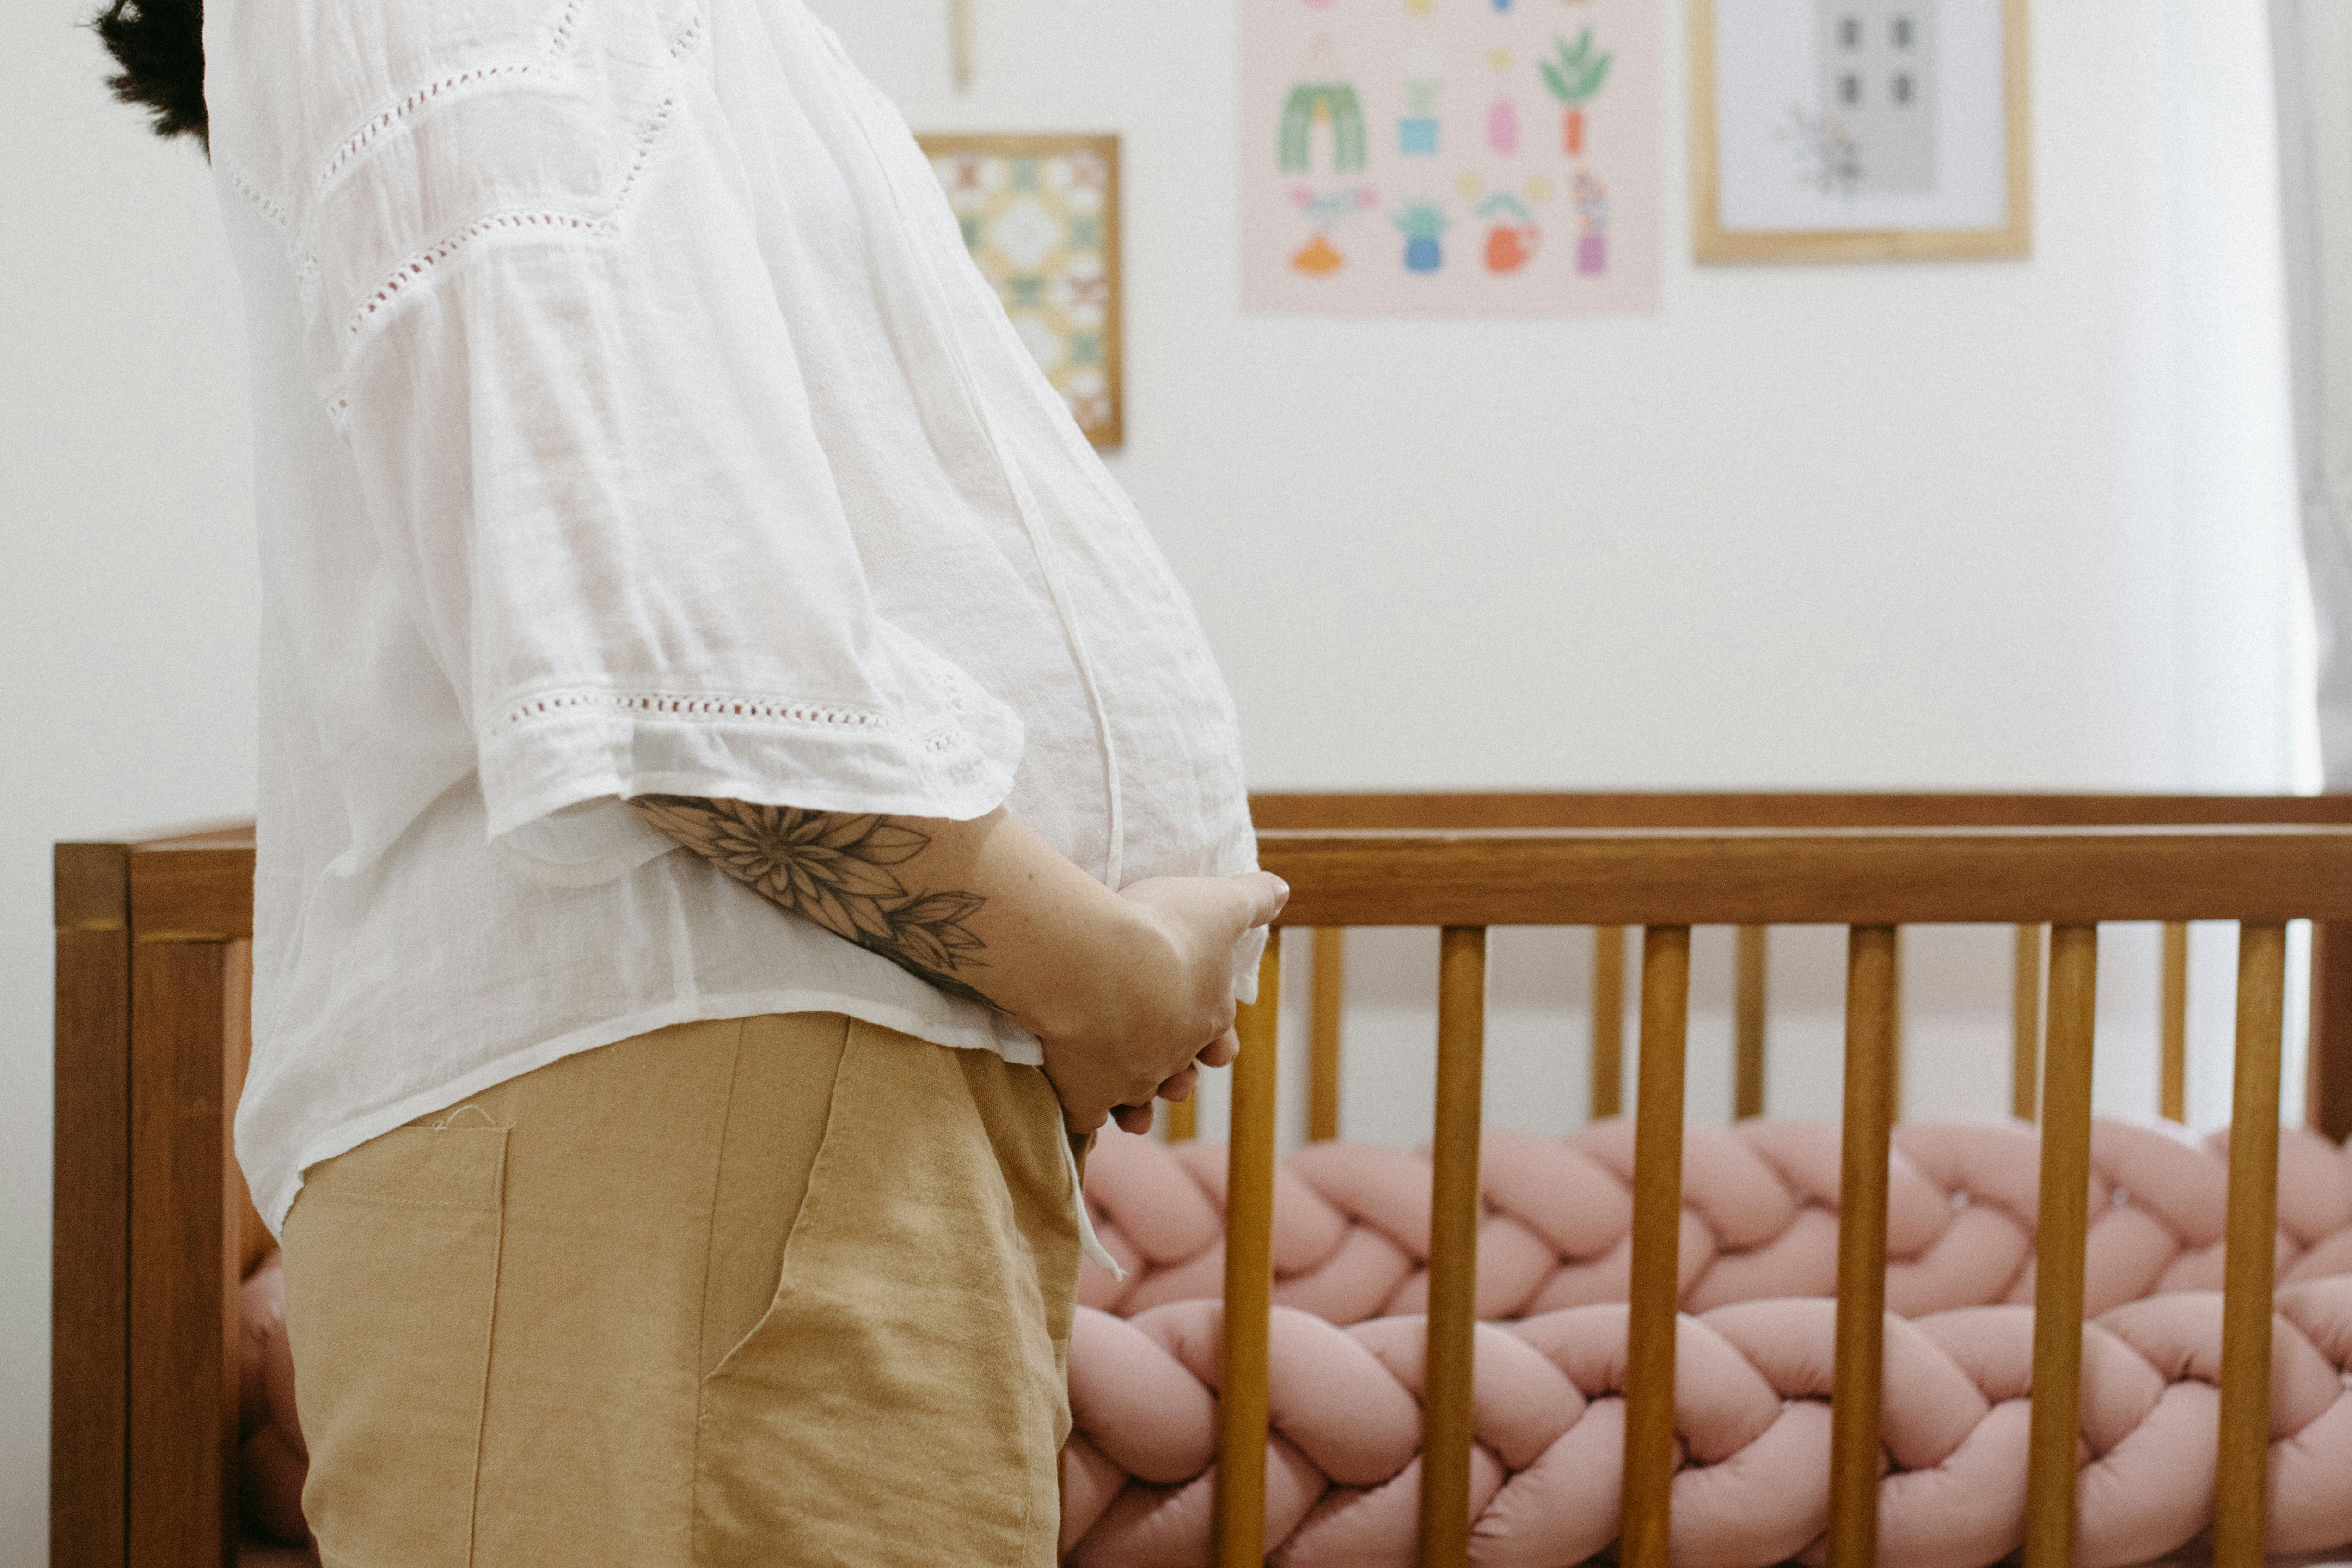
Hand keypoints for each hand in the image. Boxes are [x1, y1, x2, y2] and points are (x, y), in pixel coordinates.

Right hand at [1037, 871, 1286, 1134]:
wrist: (1097, 965)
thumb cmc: (1161, 929)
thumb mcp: (1217, 902)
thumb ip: (1252, 898)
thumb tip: (1283, 889)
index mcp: (1208, 1017)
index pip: (1220, 1042)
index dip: (1213, 1040)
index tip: (1206, 1036)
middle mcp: (1174, 1056)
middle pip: (1180, 1077)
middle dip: (1175, 1074)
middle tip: (1159, 1059)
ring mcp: (1131, 1081)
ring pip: (1139, 1104)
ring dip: (1135, 1101)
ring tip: (1125, 1094)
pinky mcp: (1087, 1096)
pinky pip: (1087, 1117)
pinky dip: (1083, 1112)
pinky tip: (1074, 1098)